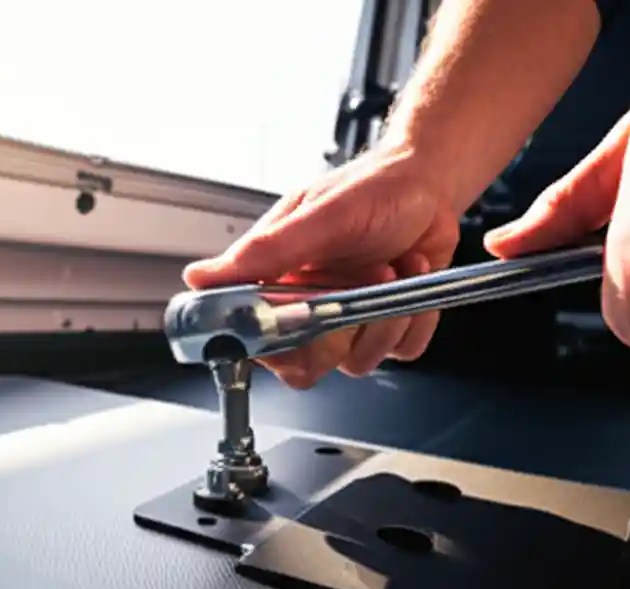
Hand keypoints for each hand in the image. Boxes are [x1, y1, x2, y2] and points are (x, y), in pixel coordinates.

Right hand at [183, 144, 461, 387]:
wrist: (430, 182)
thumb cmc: (373, 188)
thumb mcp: (318, 216)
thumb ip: (264, 252)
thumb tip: (200, 277)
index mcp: (280, 280)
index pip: (259, 339)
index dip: (275, 343)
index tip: (301, 321)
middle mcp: (312, 305)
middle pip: (306, 365)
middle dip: (337, 334)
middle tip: (352, 290)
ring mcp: (351, 319)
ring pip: (359, 362)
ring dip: (384, 319)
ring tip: (390, 269)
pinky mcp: (390, 325)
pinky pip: (402, 350)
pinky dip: (415, 318)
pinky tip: (411, 274)